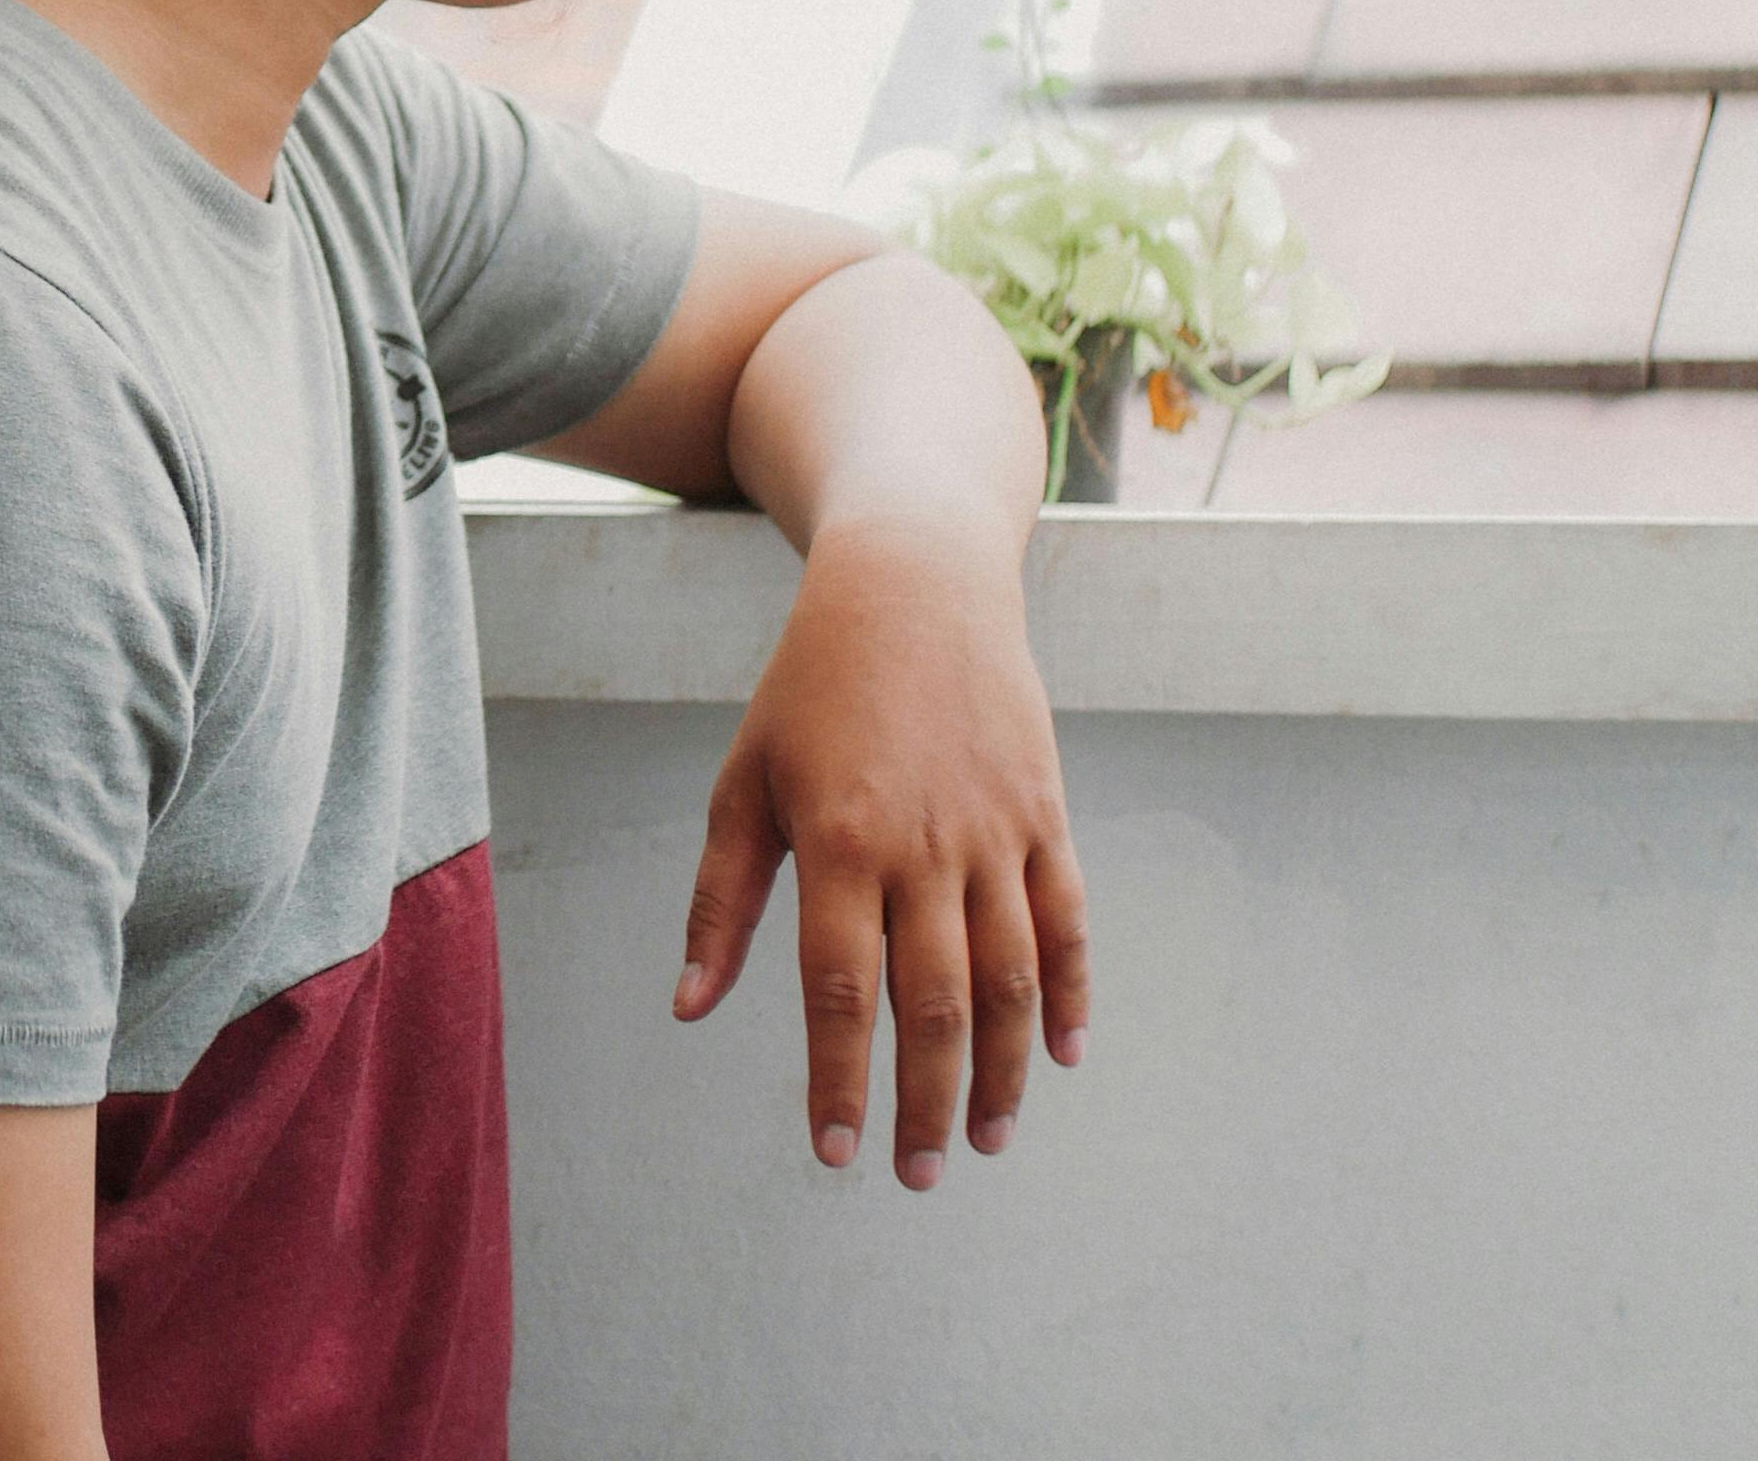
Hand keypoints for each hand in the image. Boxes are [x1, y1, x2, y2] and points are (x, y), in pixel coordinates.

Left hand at [669, 509, 1083, 1187]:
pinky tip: (1059, 1055)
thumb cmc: (810, 685)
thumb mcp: (745, 779)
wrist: (913, 584)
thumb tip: (690, 1007)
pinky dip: (1067, 994)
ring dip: (1001, 1072)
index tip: (834, 1153)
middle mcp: (921, 845)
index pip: (840, 991)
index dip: (838, 1080)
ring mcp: (992, 831)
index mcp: (836, 840)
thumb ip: (721, 899)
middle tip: (915, 1173)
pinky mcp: (1042, 812)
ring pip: (1008, 979)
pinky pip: (1065, 922)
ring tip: (987, 1139)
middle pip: (933, 1006)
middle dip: (923, 1103)